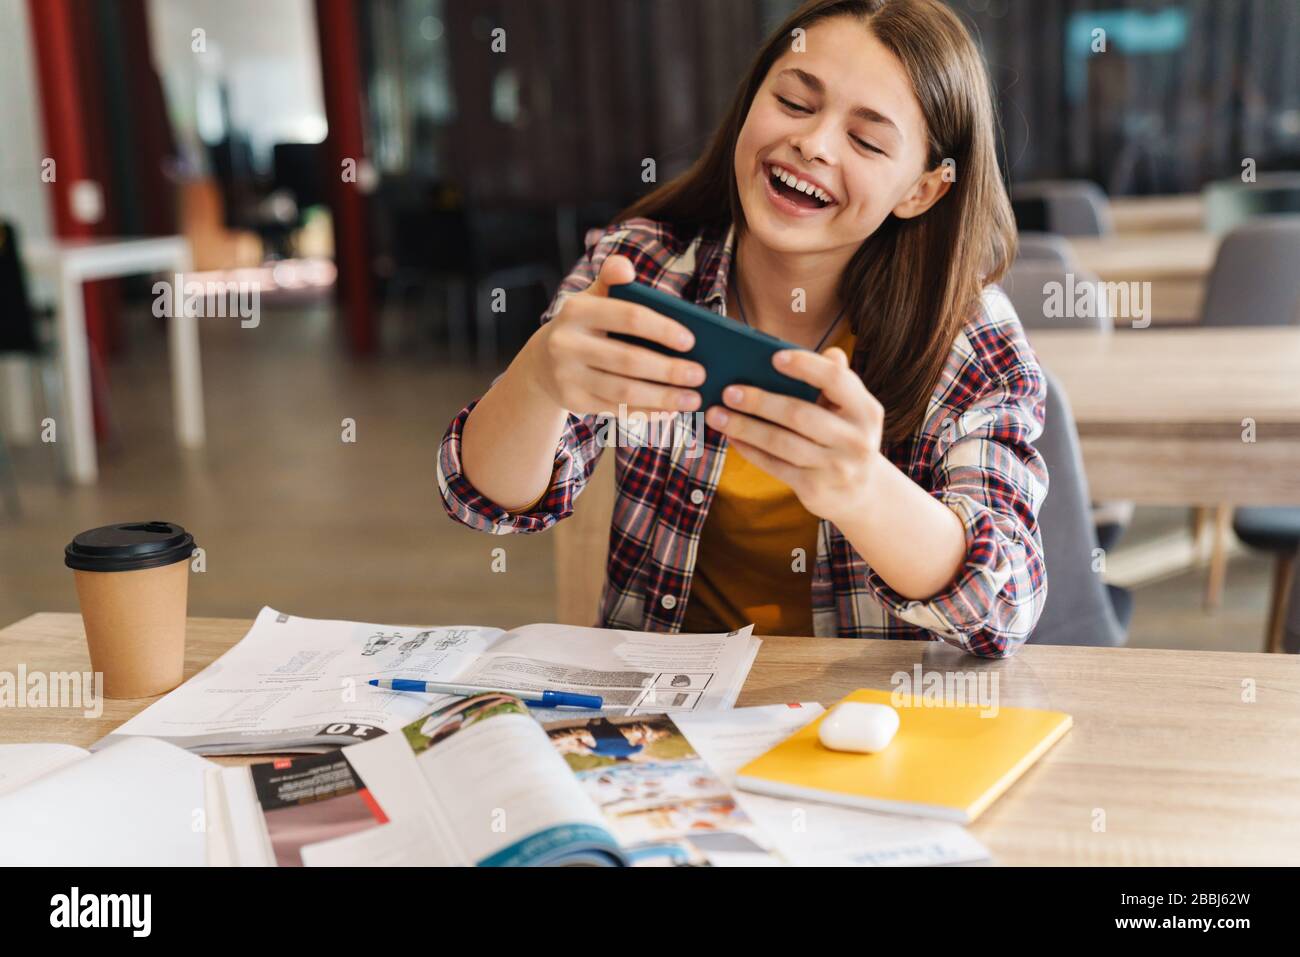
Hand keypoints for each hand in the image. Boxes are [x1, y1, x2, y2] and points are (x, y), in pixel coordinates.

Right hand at [523, 255, 705, 418]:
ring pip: (624, 391)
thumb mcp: (592, 298)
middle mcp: (567, 343)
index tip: (691, 341)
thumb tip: (626, 268)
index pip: (628, 317)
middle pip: (628, 360)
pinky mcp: (572, 401)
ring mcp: (567, 375)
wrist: (542, 362)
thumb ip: (611, 280)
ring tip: (693, 399)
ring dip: (663, 397)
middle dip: (669, 370)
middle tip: (700, 375)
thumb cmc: (584, 326)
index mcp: (577, 310)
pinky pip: (616, 409)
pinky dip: (647, 411)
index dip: (662, 329)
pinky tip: (671, 410)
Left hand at [703, 345, 884, 524]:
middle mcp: (855, 440)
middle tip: (728, 392)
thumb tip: (807, 350)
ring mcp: (836, 468)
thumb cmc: (845, 437)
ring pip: (780, 443)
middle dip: (759, 402)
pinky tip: (732, 436)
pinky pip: (774, 465)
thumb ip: (833, 380)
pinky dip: (749, 449)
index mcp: (866, 410)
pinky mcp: (814, 489)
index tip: (774, 357)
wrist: (862, 493)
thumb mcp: (850, 410)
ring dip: (744, 427)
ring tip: (717, 415)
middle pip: (799, 414)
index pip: (836, 380)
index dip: (805, 366)